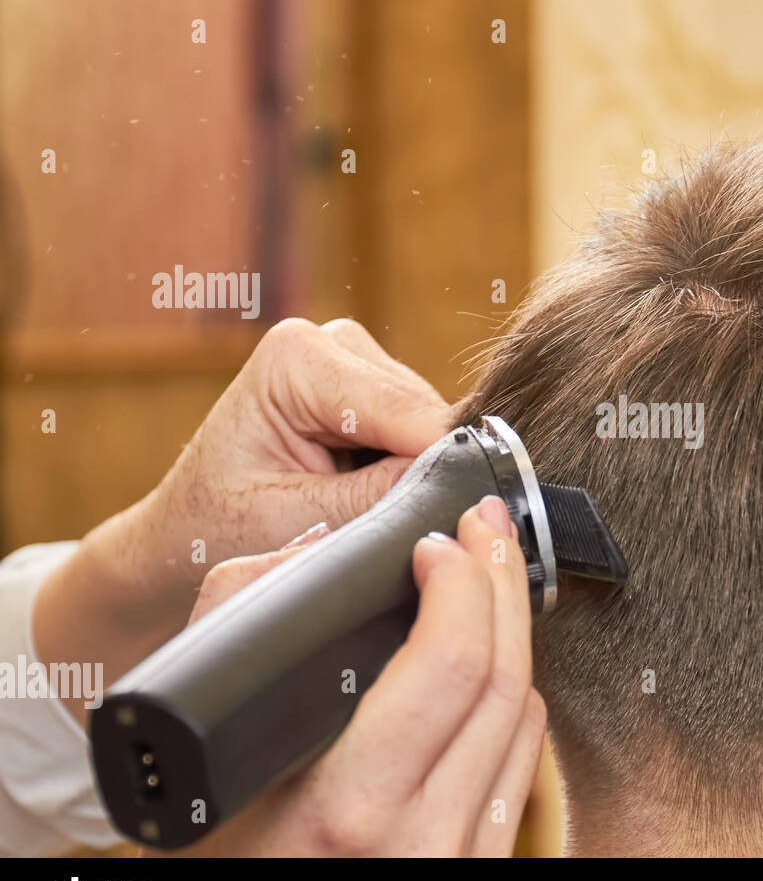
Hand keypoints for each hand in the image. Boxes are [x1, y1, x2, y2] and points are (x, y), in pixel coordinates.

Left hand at [34, 317, 450, 723]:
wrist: (185, 538)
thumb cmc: (218, 529)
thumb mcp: (295, 523)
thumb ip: (376, 498)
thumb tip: (460, 483)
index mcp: (297, 356)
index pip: (408, 411)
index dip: (438, 469)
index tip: (448, 522)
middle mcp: (333, 341)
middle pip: (427, 414)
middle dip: (422, 473)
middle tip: (389, 530)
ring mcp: (357, 363)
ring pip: (434, 425)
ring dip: (417, 475)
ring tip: (369, 518)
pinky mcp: (375, 391)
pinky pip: (425, 434)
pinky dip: (412, 473)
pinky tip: (373, 500)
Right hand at [151, 496, 545, 856]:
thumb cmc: (219, 857)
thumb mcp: (200, 756)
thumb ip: (237, 633)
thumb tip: (316, 557)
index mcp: (348, 807)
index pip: (448, 665)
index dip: (458, 583)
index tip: (436, 541)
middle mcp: (420, 838)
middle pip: (501, 676)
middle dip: (499, 580)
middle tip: (484, 526)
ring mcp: (461, 857)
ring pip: (524, 714)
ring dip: (515, 630)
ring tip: (492, 574)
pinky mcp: (483, 866)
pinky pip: (523, 763)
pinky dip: (513, 693)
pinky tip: (494, 656)